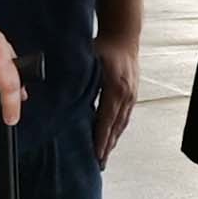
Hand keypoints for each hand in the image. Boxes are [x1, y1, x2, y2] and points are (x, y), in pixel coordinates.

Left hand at [91, 33, 141, 160]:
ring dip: (114, 140)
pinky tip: (112, 136)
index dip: (101, 139)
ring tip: (105, 155)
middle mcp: (126, 95)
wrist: (124, 35)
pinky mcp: (132, 93)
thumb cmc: (104, 46)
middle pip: (116, 127)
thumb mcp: (88, 61)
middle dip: (108, 146)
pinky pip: (125, 116)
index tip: (97, 155)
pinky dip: (118, 129)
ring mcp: (132, 95)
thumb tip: (65, 99)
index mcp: (115, 89)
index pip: (106, 121)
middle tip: (99, 163)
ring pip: (122, 123)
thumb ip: (79, 81)